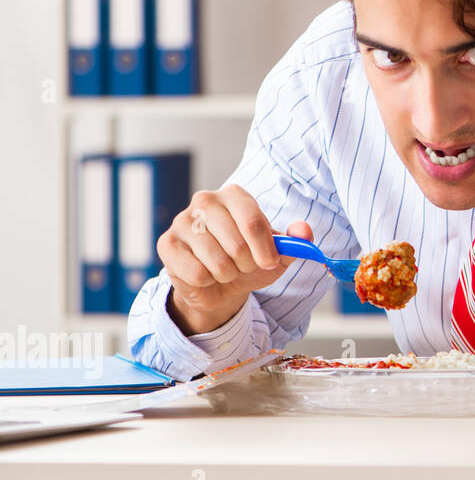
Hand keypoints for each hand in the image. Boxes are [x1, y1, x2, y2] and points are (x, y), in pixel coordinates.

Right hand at [158, 184, 309, 335]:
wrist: (219, 285)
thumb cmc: (250, 261)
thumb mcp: (278, 253)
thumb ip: (296, 241)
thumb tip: (304, 231)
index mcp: (234, 195)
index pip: (254, 222)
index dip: (265, 249)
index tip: (270, 263)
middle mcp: (205, 201)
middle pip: (237, 244)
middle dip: (247, 265)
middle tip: (243, 265)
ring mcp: (182, 221)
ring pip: (217, 262)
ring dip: (228, 274)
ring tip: (225, 269)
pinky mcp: (166, 244)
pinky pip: (197, 273)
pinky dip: (207, 281)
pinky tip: (204, 273)